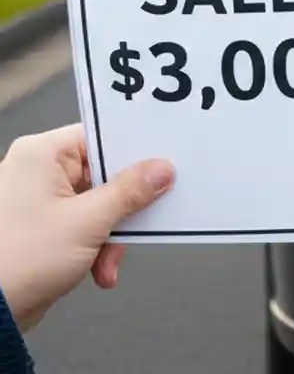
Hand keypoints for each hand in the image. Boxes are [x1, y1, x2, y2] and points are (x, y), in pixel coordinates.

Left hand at [0, 124, 173, 330]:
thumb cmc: (18, 260)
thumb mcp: (88, 222)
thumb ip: (130, 192)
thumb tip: (160, 170)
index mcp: (41, 154)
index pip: (100, 138)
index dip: (133, 154)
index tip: (161, 170)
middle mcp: (37, 171)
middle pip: (103, 175)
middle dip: (123, 208)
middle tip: (140, 221)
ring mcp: (39, 199)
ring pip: (98, 204)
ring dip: (111, 235)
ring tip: (108, 261)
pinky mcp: (42, 226)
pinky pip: (85, 224)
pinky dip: (96, 246)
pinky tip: (99, 270)